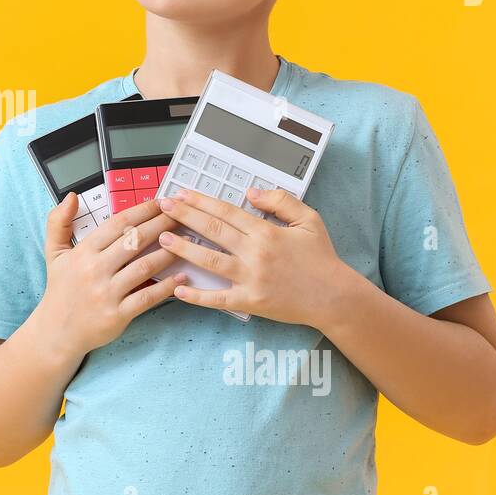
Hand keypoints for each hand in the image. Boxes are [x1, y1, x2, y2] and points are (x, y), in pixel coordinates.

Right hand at [33, 193, 189, 360]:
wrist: (57, 332)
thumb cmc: (60, 290)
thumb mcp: (54, 253)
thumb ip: (59, 222)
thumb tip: (71, 196)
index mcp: (83, 251)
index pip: (118, 224)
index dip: (142, 211)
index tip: (161, 203)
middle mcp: (95, 269)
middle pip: (135, 240)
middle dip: (162, 224)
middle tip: (182, 215)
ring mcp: (107, 293)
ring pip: (144, 267)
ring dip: (169, 252)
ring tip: (189, 242)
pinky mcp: (117, 315)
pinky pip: (147, 297)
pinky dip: (167, 287)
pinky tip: (183, 277)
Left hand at [155, 186, 355, 326]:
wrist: (334, 296)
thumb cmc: (321, 258)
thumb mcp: (308, 220)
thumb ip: (280, 201)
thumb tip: (251, 192)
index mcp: (266, 231)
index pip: (226, 211)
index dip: (201, 201)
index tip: (182, 194)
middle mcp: (254, 253)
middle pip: (212, 230)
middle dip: (184, 216)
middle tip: (163, 207)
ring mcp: (250, 278)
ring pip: (209, 260)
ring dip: (183, 249)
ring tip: (161, 239)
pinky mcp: (250, 302)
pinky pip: (218, 299)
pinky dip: (197, 296)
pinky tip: (178, 289)